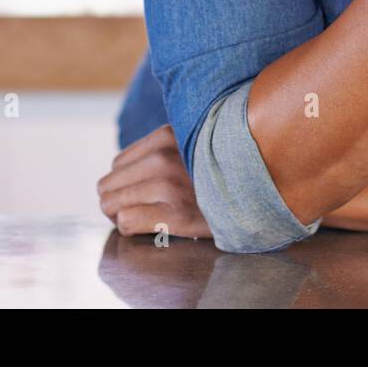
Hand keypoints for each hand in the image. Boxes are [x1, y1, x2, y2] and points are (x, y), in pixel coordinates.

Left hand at [97, 124, 213, 239]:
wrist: (260, 194)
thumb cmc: (221, 174)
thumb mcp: (193, 147)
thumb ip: (163, 150)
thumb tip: (123, 170)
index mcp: (167, 136)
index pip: (118, 163)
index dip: (125, 184)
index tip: (142, 195)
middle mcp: (164, 157)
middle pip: (107, 185)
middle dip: (118, 202)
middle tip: (141, 211)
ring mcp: (169, 185)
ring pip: (110, 204)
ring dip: (122, 216)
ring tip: (147, 219)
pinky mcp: (175, 213)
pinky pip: (126, 222)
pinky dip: (133, 230)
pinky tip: (154, 228)